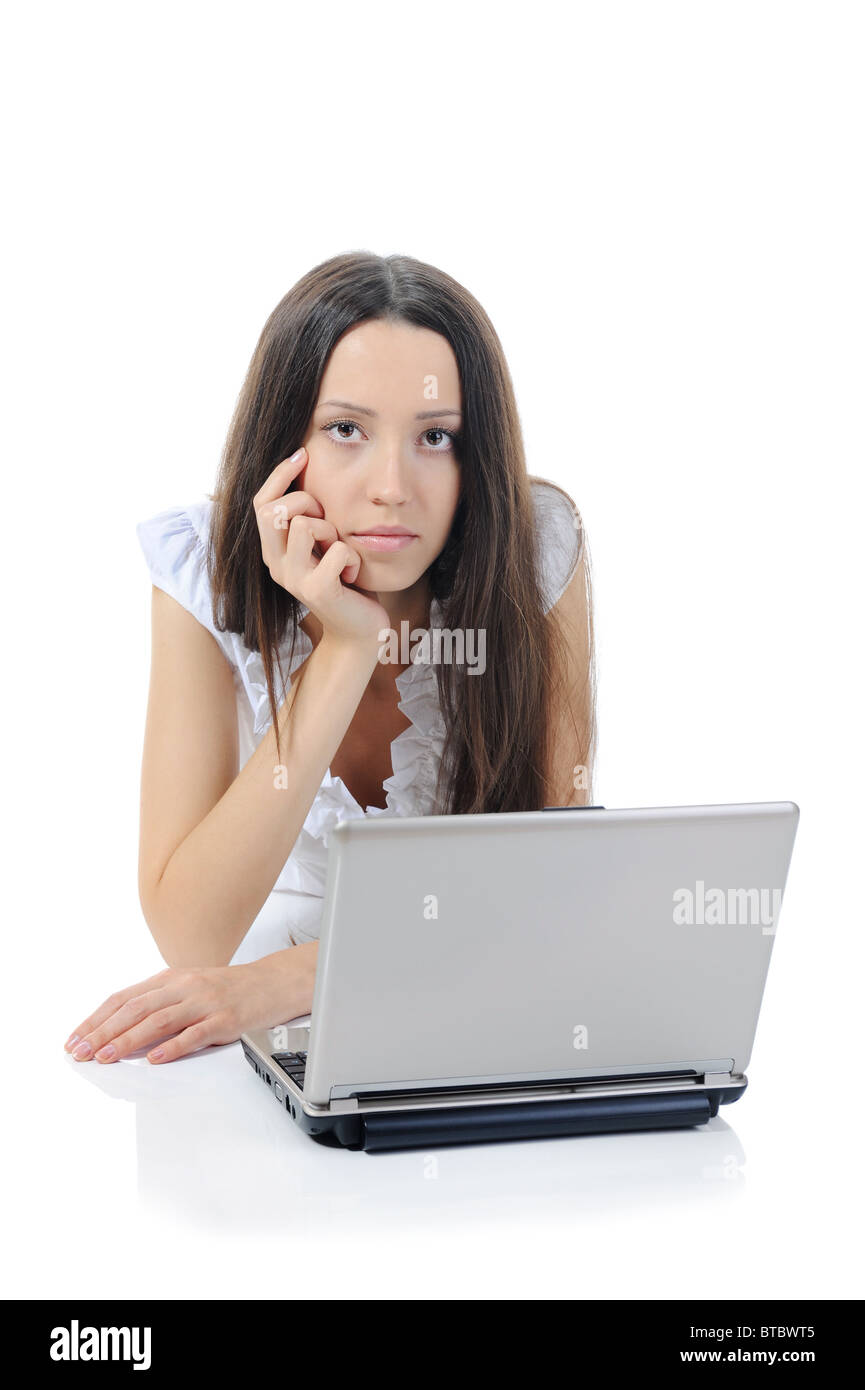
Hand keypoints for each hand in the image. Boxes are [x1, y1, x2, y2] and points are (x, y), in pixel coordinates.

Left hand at [62, 947, 316, 1064]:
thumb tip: (120, 1032)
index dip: (96, 1019)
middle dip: (103, 1032)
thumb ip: (159, 1005)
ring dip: (129, 1040)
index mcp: (171, 978)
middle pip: (135, 1008)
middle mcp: (184, 986)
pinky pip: (195, 1033)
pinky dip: (173, 1046)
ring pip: (159, 1020)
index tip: (75, 1040)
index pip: (124, 998)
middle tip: (81, 1052)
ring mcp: (205, 1001)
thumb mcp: (189, 988)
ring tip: (108, 1057)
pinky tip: (156, 1058)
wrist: (275, 982)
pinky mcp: (226, 1018)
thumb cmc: (230, 989)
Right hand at [253, 446, 389, 646]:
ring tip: (339, 551)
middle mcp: (276, 565)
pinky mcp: (318, 590)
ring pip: (304, 525)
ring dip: (331, 530)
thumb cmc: (344, 580)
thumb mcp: (322, 544)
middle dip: (306, 503)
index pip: (262, 503)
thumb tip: (305, 465)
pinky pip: (337, 550)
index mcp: (273, 551)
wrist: (359, 630)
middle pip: (274, 510)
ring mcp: (294, 580)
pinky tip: (352, 574)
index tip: (303, 455)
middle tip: (329, 524)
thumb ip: (310, 517)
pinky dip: (352, 557)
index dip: (279, 475)